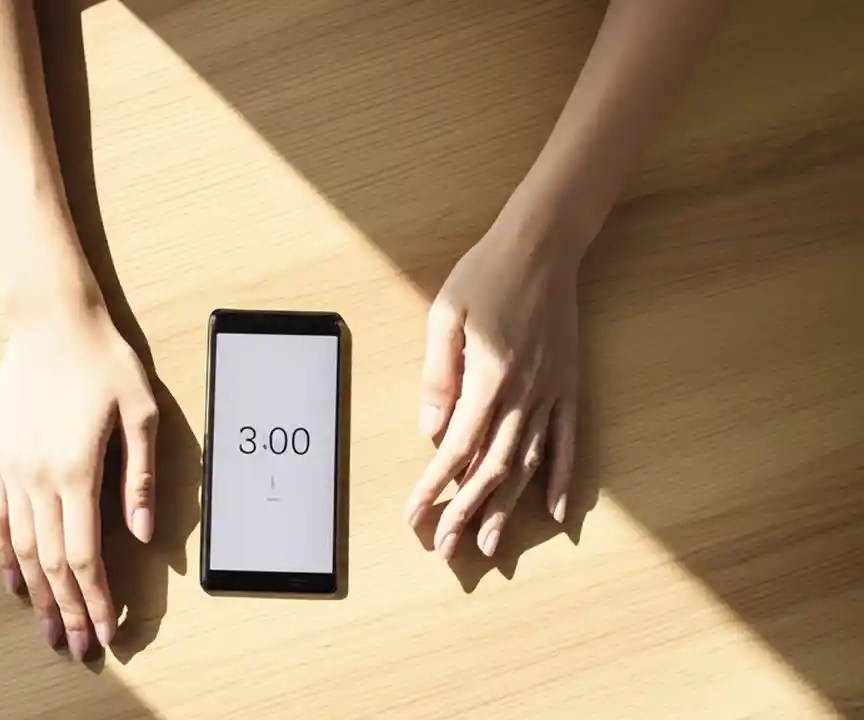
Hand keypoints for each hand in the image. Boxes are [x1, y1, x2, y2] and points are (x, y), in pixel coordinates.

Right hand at [0, 303, 157, 659]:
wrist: (51, 321)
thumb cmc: (103, 361)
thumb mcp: (140, 412)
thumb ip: (142, 478)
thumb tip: (144, 535)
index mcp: (78, 470)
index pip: (87, 555)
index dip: (97, 599)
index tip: (106, 631)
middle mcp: (38, 477)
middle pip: (53, 562)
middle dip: (69, 610)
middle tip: (79, 648)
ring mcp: (10, 468)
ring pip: (23, 548)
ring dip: (38, 594)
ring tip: (49, 630)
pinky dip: (4, 555)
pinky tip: (16, 582)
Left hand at [404, 222, 578, 558]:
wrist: (543, 244)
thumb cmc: (485, 274)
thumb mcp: (445, 316)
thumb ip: (439, 377)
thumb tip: (430, 432)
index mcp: (490, 377)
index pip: (456, 447)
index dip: (435, 486)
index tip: (416, 516)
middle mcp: (525, 392)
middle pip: (493, 468)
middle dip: (468, 512)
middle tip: (448, 550)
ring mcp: (552, 391)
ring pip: (529, 463)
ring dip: (510, 508)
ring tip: (494, 545)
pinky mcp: (570, 384)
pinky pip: (569, 439)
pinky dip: (564, 477)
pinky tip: (559, 510)